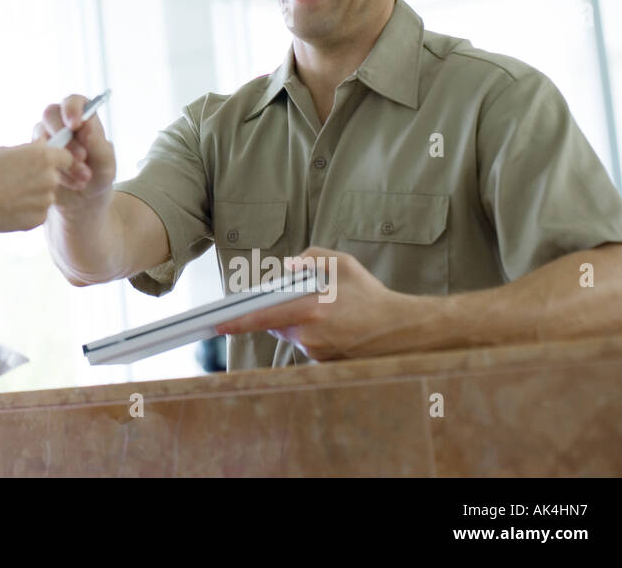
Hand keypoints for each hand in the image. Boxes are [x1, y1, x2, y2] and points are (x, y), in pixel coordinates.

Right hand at [0, 141, 72, 231]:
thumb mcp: (5, 152)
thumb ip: (29, 150)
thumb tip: (42, 145)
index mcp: (44, 157)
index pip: (67, 156)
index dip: (57, 158)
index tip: (45, 162)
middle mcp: (50, 179)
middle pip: (54, 176)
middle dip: (41, 177)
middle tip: (17, 179)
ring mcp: (46, 201)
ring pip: (46, 194)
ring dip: (34, 194)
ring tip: (9, 194)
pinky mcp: (39, 219)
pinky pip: (38, 211)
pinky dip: (28, 209)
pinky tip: (9, 206)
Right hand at [34, 94, 117, 209]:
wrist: (85, 200)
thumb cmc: (98, 175)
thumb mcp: (105, 163)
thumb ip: (98, 144)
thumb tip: (86, 126)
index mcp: (82, 117)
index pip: (73, 101)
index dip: (72, 109)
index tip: (76, 125)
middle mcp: (60, 123)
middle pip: (51, 114)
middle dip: (64, 136)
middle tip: (81, 157)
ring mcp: (45, 138)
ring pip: (42, 137)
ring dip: (61, 158)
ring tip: (82, 177)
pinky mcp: (33, 155)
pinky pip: (34, 156)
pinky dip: (53, 170)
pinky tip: (69, 182)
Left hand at [212, 247, 412, 360]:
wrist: (403, 329)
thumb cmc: (372, 296)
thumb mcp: (344, 264)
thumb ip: (312, 258)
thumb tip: (288, 267)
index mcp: (311, 310)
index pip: (265, 317)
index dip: (239, 321)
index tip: (218, 324)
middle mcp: (310, 336)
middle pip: (277, 325)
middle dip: (282, 313)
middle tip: (307, 301)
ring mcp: (318, 353)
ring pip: (294, 335)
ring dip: (302, 323)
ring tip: (333, 314)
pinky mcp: (326, 364)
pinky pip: (309, 346)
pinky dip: (316, 335)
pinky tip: (339, 328)